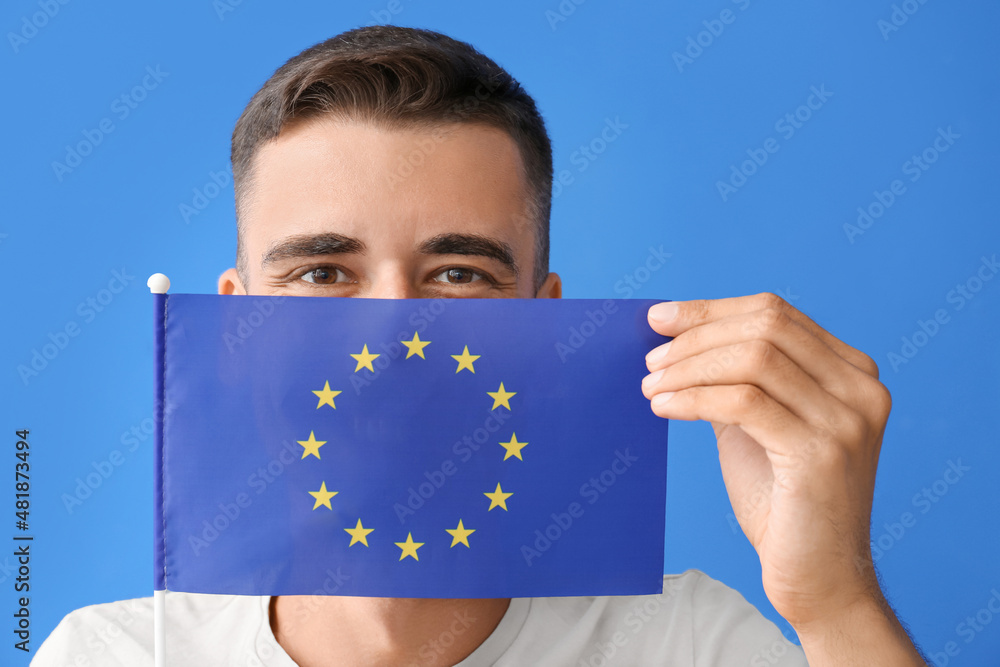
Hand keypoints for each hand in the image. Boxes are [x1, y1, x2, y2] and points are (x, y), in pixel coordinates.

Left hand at [641, 293, 890, 631]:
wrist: (818, 577)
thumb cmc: (783, 500)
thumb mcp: (757, 424)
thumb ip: (735, 379)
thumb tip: (677, 338)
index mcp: (851, 371)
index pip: (774, 312)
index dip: (710, 310)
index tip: (659, 317)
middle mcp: (860, 388)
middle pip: (765, 327)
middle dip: (696, 336)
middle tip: (651, 360)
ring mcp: (847, 420)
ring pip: (753, 359)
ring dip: (689, 367)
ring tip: (652, 386)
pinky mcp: (820, 454)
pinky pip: (743, 403)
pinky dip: (694, 398)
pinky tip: (665, 408)